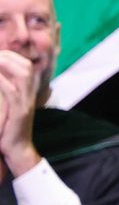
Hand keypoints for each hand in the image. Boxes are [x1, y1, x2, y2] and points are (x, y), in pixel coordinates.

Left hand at [0, 50, 40, 177]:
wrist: (17, 148)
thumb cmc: (9, 127)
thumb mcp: (9, 105)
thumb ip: (6, 91)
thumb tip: (1, 79)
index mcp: (29, 90)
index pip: (25, 65)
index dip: (11, 56)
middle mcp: (31, 93)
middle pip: (26, 66)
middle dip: (8, 57)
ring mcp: (27, 102)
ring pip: (23, 74)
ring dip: (6, 64)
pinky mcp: (21, 112)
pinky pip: (13, 91)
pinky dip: (3, 81)